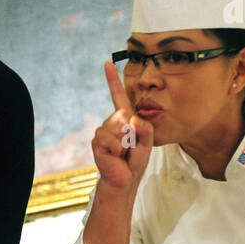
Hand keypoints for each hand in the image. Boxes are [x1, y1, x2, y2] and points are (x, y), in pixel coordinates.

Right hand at [91, 62, 152, 193]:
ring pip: (117, 127)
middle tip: (131, 147)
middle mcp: (111, 122)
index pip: (118, 96)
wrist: (124, 180)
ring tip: (123, 153)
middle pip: (123, 114)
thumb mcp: (147, 142)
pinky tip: (115, 156)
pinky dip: (117, 149)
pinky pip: (109, 139)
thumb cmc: (135, 161)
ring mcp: (102, 131)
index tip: (107, 63)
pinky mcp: (97, 142)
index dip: (112, 80)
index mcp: (124, 118)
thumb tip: (132, 119)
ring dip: (125, 142)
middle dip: (132, 132)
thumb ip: (145, 128)